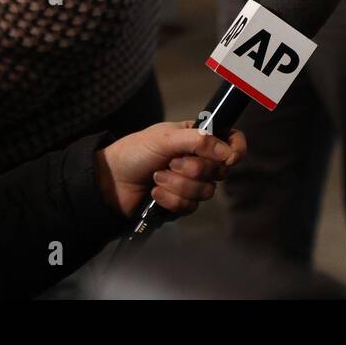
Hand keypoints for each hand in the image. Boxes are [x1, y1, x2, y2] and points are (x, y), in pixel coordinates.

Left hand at [95, 121, 246, 218]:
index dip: (235, 149)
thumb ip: (198, 141)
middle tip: (171, 162)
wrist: (111, 181)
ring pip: (205, 191)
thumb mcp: (165, 139)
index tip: (228, 157)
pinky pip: (190, 206)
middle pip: (219, 170)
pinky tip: (155, 192)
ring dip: (177, 184)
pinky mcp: (181, 203)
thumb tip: (227, 151)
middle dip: (192, 169)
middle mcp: (197, 160)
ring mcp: (190, 183)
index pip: (230, 140)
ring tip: (157, 177)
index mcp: (196, 138)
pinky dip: (170, 199)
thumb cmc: (134, 152)